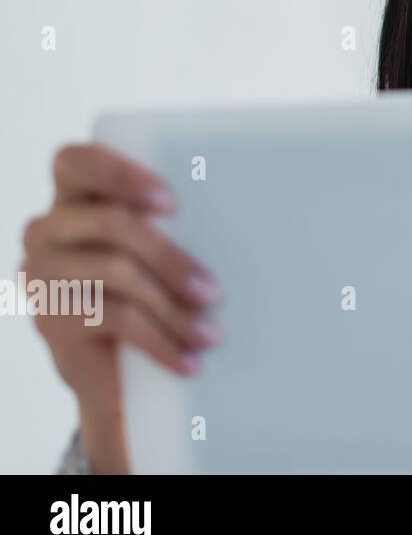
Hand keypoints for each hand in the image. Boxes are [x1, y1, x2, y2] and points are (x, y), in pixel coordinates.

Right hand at [21, 144, 220, 471]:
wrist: (119, 371)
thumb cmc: (155, 291)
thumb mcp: (161, 251)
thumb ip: (177, 225)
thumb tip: (247, 212)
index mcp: (74, 196)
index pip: (77, 162)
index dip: (121, 174)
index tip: (172, 202)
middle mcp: (46, 229)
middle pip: (111, 223)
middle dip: (170, 257)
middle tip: (214, 291)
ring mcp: (41, 274)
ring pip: (117, 273)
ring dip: (174, 309)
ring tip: (211, 335)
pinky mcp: (48, 320)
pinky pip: (114, 320)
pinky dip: (160, 342)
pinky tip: (189, 360)